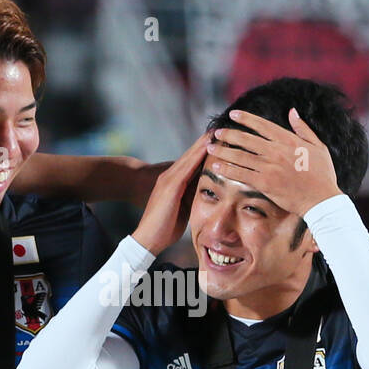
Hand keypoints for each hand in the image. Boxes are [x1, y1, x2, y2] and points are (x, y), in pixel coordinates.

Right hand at [131, 134, 208, 255]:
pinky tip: (208, 147)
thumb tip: (210, 196)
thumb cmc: (165, 229)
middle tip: (220, 129)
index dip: (204, 151)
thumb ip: (193, 199)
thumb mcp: (183, 210)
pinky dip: (197, 155)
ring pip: (189, 157)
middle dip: (205, 142)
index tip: (219, 140)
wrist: (147, 239)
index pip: (192, 163)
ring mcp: (169, 180)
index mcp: (174, 183)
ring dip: (203, 144)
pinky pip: (187, 167)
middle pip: (191, 155)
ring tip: (217, 132)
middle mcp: (170, 177)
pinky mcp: (170, 187)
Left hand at [206, 108, 342, 216]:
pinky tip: (217, 166)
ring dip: (223, 151)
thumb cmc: (322, 174)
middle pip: (246, 139)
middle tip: (217, 132)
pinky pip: (241, 174)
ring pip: (240, 156)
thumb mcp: (318, 146)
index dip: (246, 119)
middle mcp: (276, 151)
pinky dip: (228, 169)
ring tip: (211, 148)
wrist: (322, 199)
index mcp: (289, 140)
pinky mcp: (265, 183)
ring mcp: (269, 167)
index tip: (233, 115)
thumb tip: (292, 111)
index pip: (262, 125)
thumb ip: (303, 128)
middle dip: (229, 134)